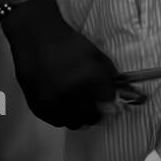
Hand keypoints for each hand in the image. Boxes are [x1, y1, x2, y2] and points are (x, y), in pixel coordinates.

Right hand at [0, 0, 134, 129]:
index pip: (108, 102)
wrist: (36, 37)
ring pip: (73, 123)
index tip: (105, 97)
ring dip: (78, 116)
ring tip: (75, 104)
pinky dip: (60, 115)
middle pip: (92, 117)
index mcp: (90, 79)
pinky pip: (55, 121)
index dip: (108, 99)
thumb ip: (110, 75)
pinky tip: (61, 103)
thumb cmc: (69, 44)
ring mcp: (53, 102)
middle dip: (95, 111)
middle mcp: (72, 94)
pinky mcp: (38, 106)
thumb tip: (124, 93)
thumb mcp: (96, 55)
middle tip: (91, 104)